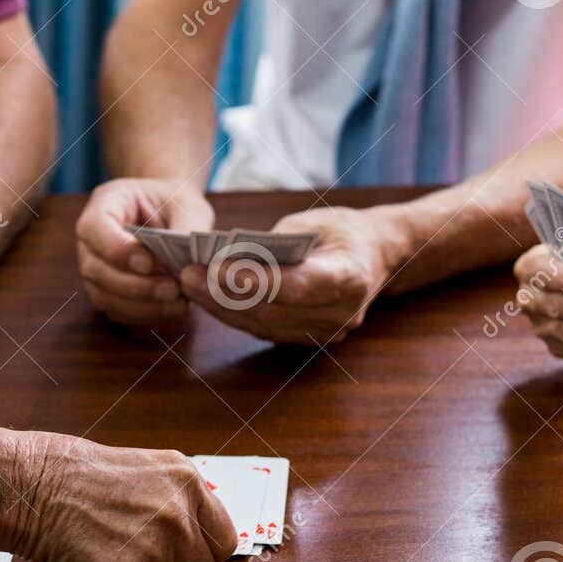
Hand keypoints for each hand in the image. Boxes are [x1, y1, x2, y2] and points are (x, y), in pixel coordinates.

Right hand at [0, 426, 236, 561]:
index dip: (198, 554)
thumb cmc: (74, 475)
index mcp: (187, 482)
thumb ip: (179, 502)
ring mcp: (152, 552)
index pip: (223, 542)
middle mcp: (178, 517)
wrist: (27, 484)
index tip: (178, 557)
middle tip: (133, 560)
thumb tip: (200, 543)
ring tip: (104, 559)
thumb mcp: (146, 468)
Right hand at [75, 178, 212, 327]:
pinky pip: (117, 311)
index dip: (118, 250)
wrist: (169, 213)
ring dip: (141, 305)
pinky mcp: (106, 292)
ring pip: (104, 296)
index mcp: (105, 204)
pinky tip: (172, 308)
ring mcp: (94, 269)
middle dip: (135, 285)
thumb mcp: (187, 204)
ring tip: (178, 302)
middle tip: (172, 289)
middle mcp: (90, 240)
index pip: (95, 229)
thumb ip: (188, 227)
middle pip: (96, 269)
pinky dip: (144, 314)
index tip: (149, 263)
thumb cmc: (174, 202)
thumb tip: (191, 264)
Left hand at [178, 206, 393, 344]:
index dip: (256, 282)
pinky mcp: (308, 339)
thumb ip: (275, 243)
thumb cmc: (340, 231)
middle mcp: (341, 313)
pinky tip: (207, 296)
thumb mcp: (312, 222)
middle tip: (188, 274)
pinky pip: (264, 329)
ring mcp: (326, 332)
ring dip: (221, 306)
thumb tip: (227, 259)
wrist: (374, 256)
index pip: (298, 286)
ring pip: (263, 325)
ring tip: (189, 283)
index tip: (217, 270)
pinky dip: (233, 313)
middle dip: (225, 293)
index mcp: (351, 277)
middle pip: (273, 310)